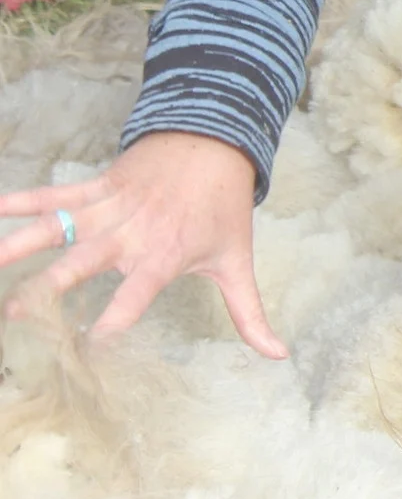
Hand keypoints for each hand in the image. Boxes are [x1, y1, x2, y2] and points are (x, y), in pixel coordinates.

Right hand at [0, 131, 285, 357]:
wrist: (217, 143)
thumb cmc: (224, 208)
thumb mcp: (238, 261)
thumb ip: (250, 313)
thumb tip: (278, 355)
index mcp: (165, 255)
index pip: (137, 292)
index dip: (116, 316)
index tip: (91, 343)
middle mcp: (132, 233)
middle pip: (84, 262)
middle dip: (48, 286)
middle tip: (17, 312)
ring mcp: (110, 207)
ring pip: (58, 227)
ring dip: (20, 244)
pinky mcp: (98, 187)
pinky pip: (55, 194)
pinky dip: (23, 200)